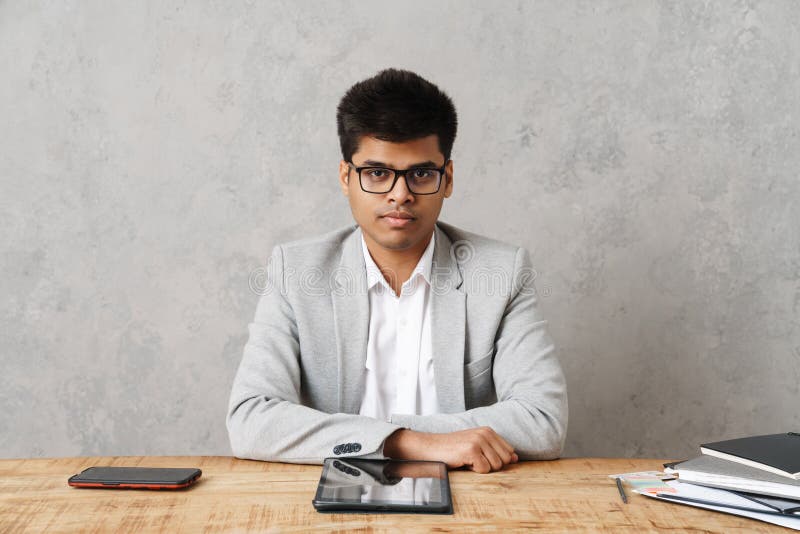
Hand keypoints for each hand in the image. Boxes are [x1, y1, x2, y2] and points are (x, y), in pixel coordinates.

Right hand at [383, 427, 518, 473]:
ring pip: (495, 467)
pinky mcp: (471, 450)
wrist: (431, 448)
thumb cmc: (453, 449)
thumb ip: (496, 450)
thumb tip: (516, 458)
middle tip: (473, 460)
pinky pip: (484, 470)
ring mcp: (478, 441)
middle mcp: (485, 433)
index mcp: (488, 431)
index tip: (482, 458)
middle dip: (490, 465)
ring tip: (467, 460)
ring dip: (481, 468)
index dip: (497, 460)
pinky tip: (463, 462)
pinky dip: (473, 471)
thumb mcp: (476, 445)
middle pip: (503, 461)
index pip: (509, 452)